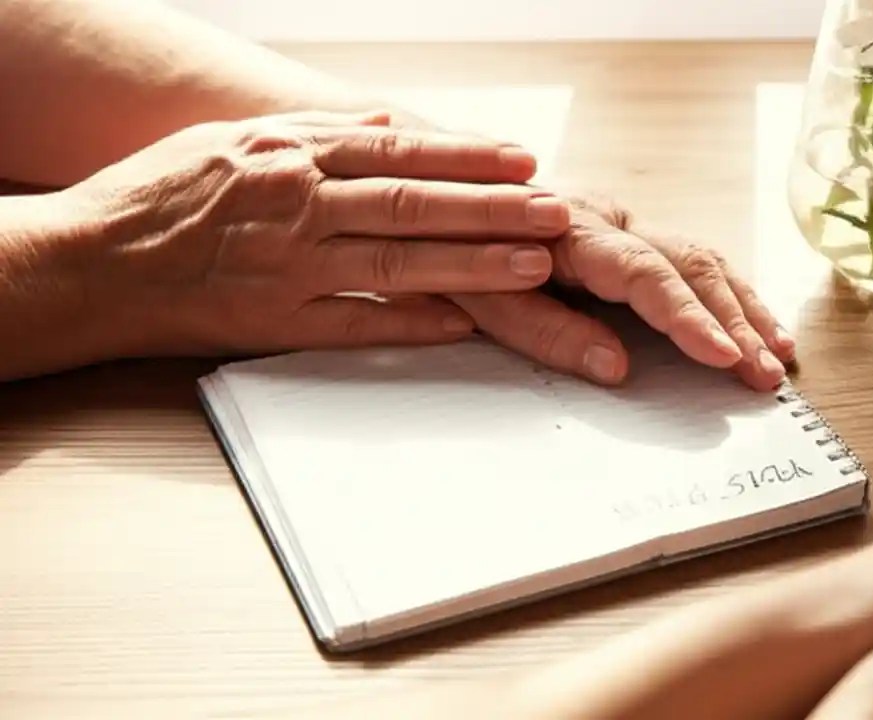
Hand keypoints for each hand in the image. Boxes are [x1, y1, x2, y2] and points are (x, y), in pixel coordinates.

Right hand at [29, 110, 568, 372]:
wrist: (89, 261)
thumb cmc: (161, 194)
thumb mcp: (238, 140)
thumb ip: (317, 134)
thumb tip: (385, 126)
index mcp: (291, 154)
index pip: (400, 151)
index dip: (468, 157)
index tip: (524, 161)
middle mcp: (298, 205)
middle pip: (416, 204)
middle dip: (494, 208)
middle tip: (556, 212)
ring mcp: (291, 266)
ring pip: (401, 261)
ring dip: (475, 264)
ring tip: (536, 263)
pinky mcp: (278, 321)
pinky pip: (359, 323)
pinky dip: (413, 323)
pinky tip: (463, 324)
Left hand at [452, 194, 796, 391]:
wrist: (438, 195)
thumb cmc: (452, 250)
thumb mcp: (478, 299)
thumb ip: (545, 330)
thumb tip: (617, 369)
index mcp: (570, 230)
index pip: (644, 274)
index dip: (687, 317)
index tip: (724, 355)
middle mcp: (609, 217)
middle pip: (690, 265)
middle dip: (735, 324)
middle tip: (765, 375)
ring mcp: (627, 222)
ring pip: (704, 260)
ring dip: (746, 311)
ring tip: (779, 357)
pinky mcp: (633, 234)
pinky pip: (695, 262)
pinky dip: (732, 298)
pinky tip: (760, 327)